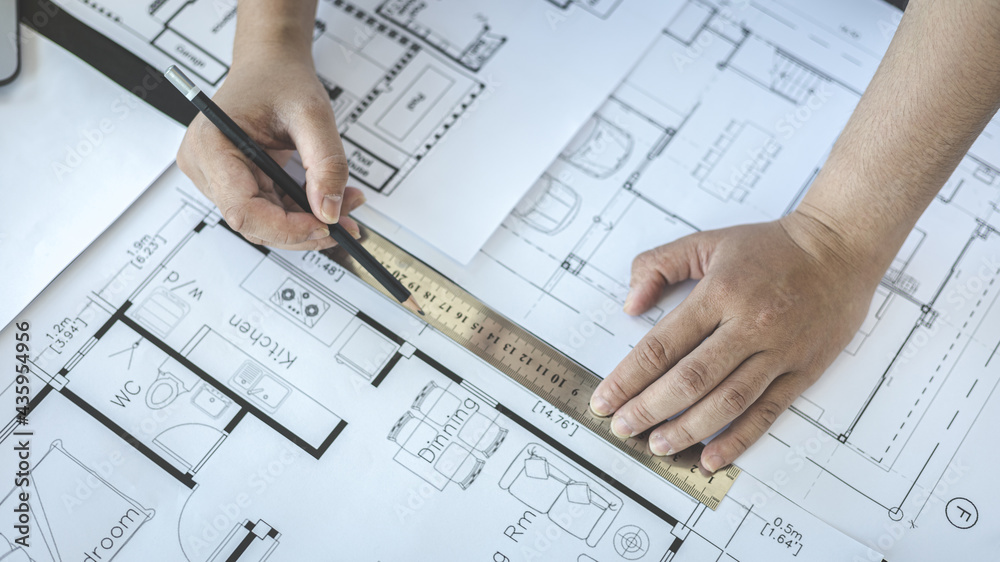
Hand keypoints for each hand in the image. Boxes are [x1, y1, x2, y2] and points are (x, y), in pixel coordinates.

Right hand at [177, 50, 363, 249]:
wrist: (271, 65)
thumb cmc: (279, 79)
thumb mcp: (312, 115)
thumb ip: (326, 164)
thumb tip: (330, 211)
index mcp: (211, 144)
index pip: (243, 208)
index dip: (285, 227)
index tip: (324, 226)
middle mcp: (206, 166)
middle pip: (254, 222)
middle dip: (303, 229)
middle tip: (346, 222)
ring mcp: (218, 177)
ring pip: (264, 222)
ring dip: (306, 223)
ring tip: (345, 205)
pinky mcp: (236, 182)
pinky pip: (269, 210)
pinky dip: (301, 213)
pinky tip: (327, 201)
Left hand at [589, 211, 883, 472]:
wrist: (840, 248)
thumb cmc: (772, 248)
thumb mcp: (706, 242)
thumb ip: (659, 266)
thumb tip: (631, 305)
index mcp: (720, 292)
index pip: (663, 345)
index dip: (629, 378)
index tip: (605, 399)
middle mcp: (750, 325)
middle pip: (691, 379)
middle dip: (650, 409)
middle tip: (624, 427)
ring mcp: (779, 351)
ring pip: (727, 403)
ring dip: (688, 430)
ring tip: (659, 444)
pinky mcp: (803, 371)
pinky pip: (767, 412)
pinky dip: (739, 440)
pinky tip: (712, 457)